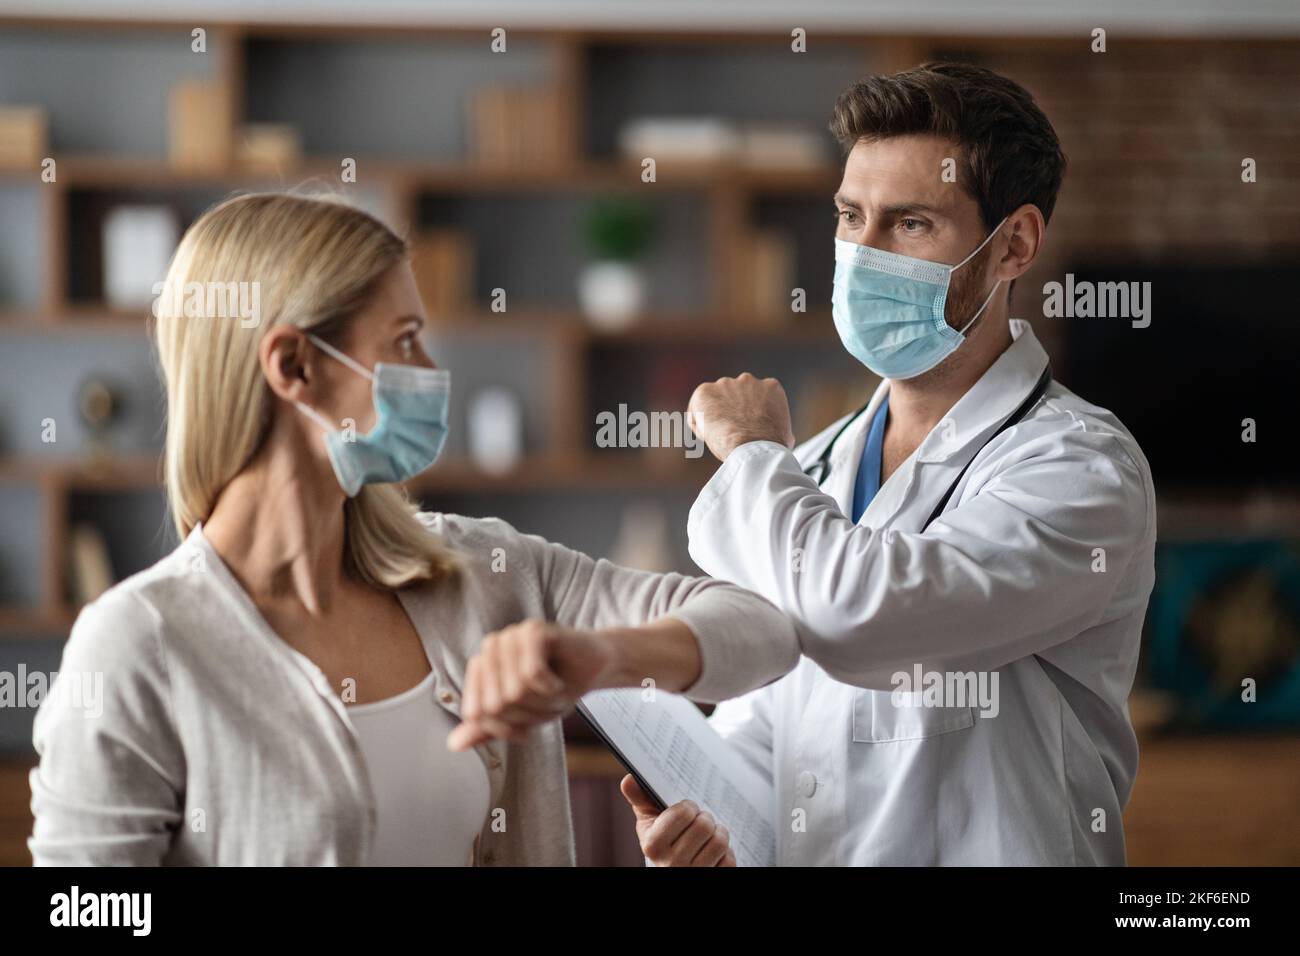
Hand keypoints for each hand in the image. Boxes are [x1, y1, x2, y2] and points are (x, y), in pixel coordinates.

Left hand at [447, 619, 614, 751]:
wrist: (595, 668)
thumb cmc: (556, 689)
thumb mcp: (522, 718)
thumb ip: (489, 728)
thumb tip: (454, 744)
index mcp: (480, 667)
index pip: (476, 714)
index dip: (506, 727)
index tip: (528, 717)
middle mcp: (489, 648)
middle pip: (496, 705)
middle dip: (529, 714)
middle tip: (546, 699)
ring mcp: (510, 636)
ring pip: (514, 692)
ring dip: (543, 702)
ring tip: (554, 689)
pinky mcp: (533, 630)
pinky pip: (532, 675)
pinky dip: (551, 688)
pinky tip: (559, 680)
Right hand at [620, 774, 735, 866]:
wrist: (672, 871)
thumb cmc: (662, 842)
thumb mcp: (648, 823)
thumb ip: (640, 800)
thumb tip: (628, 779)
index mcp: (653, 844)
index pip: (683, 813)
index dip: (689, 807)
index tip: (687, 809)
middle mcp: (671, 864)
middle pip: (704, 825)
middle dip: (705, 818)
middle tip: (699, 821)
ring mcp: (692, 873)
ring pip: (719, 841)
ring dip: (718, 834)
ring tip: (708, 835)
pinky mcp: (711, 879)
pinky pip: (728, 860)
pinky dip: (725, 853)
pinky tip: (713, 854)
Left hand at [686, 372, 794, 461]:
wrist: (753, 445)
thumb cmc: (771, 446)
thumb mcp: (785, 434)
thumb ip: (777, 426)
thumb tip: (781, 435)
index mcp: (770, 387)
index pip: (756, 397)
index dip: (749, 415)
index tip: (745, 430)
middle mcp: (748, 380)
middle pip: (734, 396)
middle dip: (731, 411)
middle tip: (730, 433)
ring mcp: (726, 384)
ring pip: (715, 400)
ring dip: (714, 415)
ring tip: (718, 437)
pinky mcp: (705, 391)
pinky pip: (697, 406)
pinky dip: (698, 420)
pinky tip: (706, 436)